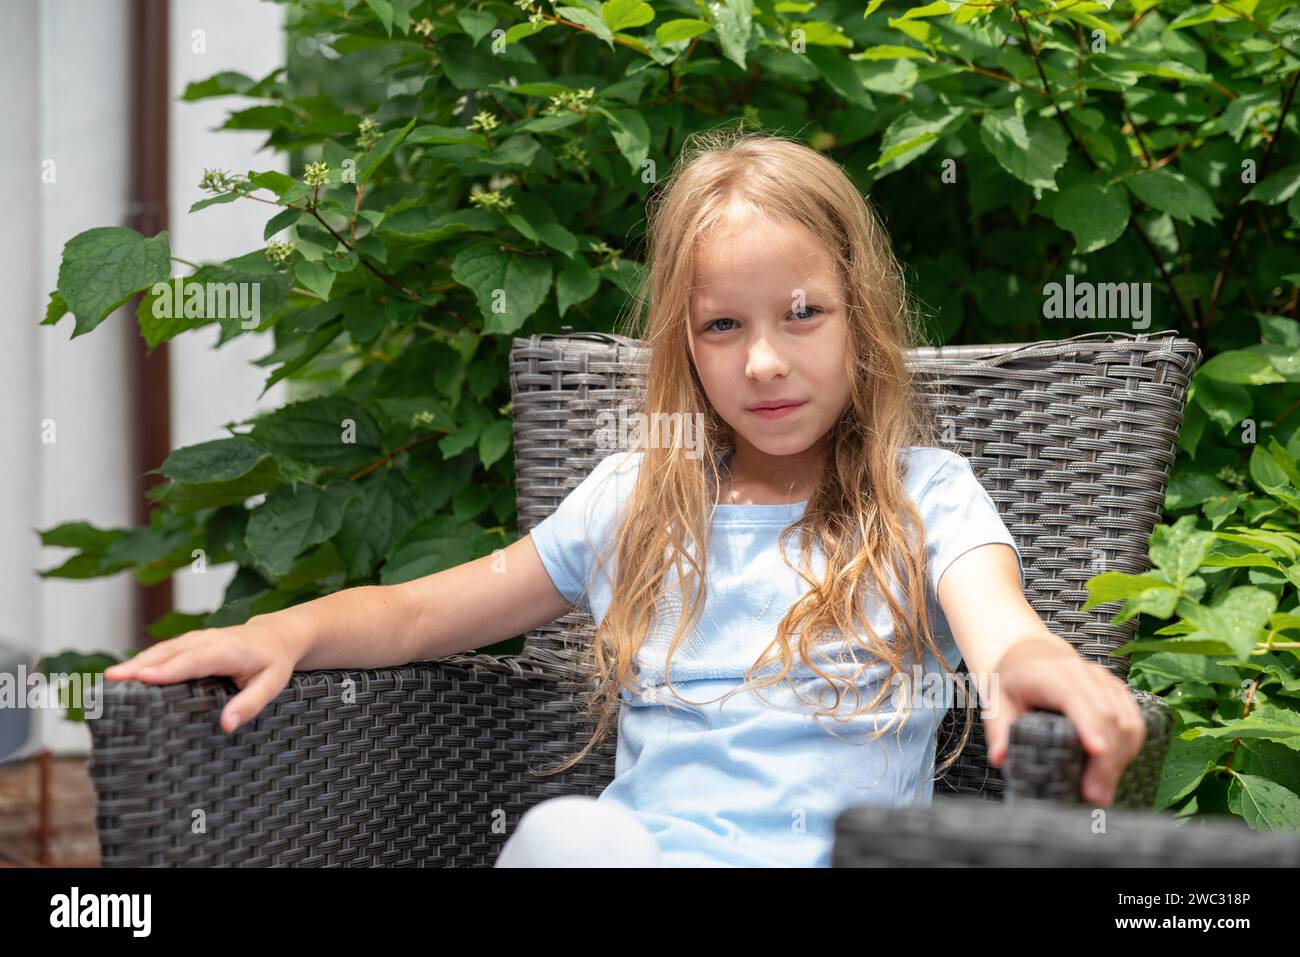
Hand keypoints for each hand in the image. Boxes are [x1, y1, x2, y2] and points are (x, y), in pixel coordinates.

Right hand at [103, 617, 305, 734]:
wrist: (277, 635)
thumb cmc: (274, 663)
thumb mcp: (272, 684)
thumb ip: (250, 703)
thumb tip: (226, 725)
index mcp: (230, 650)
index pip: (195, 660)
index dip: (169, 669)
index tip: (143, 678)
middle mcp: (209, 639)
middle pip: (171, 651)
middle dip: (141, 664)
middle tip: (112, 679)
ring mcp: (198, 638)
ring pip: (164, 648)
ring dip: (137, 661)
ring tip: (111, 678)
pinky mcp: (190, 642)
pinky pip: (165, 650)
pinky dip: (144, 660)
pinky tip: (125, 674)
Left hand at [979, 636, 1146, 805]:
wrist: (1033, 653)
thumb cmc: (1013, 680)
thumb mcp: (995, 700)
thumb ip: (998, 730)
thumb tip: (1000, 759)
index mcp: (1050, 674)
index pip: (1075, 698)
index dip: (1089, 724)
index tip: (1097, 752)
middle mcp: (1083, 673)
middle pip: (1107, 715)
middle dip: (1106, 758)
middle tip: (1096, 796)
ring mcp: (1105, 681)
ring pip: (1127, 720)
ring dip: (1122, 758)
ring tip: (1104, 791)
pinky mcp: (1118, 691)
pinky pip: (1136, 720)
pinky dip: (1130, 748)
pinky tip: (1116, 771)